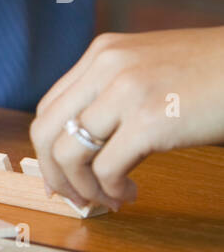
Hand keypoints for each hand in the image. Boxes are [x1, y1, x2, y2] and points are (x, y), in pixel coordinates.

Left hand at [29, 28, 223, 210]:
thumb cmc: (215, 75)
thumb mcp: (151, 69)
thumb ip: (113, 93)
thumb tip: (82, 143)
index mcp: (103, 53)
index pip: (50, 108)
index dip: (48, 149)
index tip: (61, 175)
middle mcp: (106, 67)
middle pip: (45, 132)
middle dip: (53, 174)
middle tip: (73, 196)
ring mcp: (126, 92)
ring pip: (68, 154)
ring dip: (81, 187)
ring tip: (106, 198)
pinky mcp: (149, 121)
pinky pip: (105, 170)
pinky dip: (110, 191)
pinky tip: (129, 194)